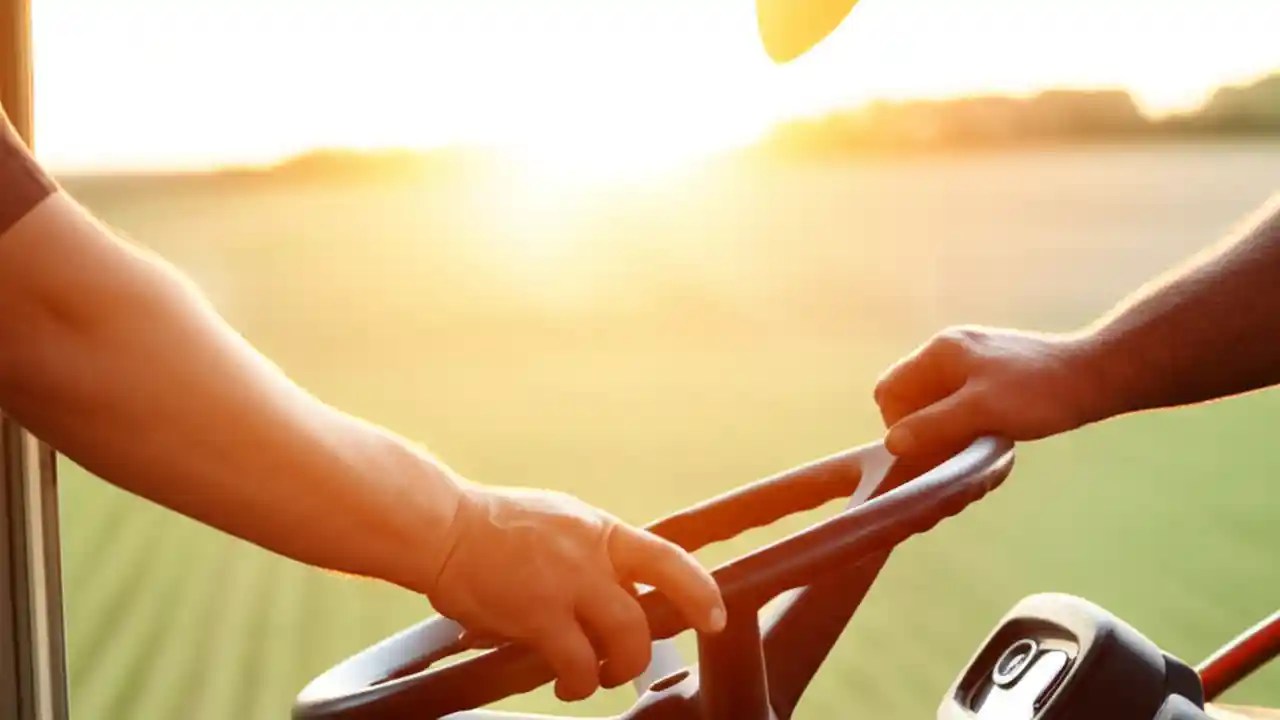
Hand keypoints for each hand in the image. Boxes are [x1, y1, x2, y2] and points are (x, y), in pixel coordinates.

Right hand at [425, 485, 725, 700]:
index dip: (700, 591)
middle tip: (626, 666)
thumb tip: (614, 588)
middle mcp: (592, 554)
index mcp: (600, 530)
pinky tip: (564, 683)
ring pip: (621, 644)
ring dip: (612, 672)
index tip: (714, 617)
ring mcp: (567, 585)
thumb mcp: (558, 522)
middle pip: (645, 616)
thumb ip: (590, 552)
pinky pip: (576, 664)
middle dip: (641, 652)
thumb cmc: (491, 527)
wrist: (442, 527)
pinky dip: (576, 683)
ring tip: (590, 679)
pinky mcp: (538, 614)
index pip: (668, 558)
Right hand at [874, 326, 1106, 456]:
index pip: (889, 391)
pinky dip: (967, 423)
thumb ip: (933, 426)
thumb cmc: (1039, 393)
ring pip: (936, 403)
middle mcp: (950, 350)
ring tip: (975, 445)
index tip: (928, 448)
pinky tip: (992, 435)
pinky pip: (960, 403)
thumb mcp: (980, 411)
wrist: (1099, 374)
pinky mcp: (993, 373)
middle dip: (923, 429)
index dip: (898, 425)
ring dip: (947, 430)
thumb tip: (892, 444)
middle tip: (951, 453)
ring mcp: (973, 360)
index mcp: (941, 351)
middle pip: (911, 398)